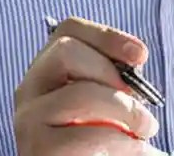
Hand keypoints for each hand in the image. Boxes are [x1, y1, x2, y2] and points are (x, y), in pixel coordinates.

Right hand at [13, 16, 162, 155]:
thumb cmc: (98, 141)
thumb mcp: (105, 101)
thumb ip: (112, 78)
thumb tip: (134, 57)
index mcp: (48, 70)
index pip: (68, 30)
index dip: (106, 35)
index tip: (139, 54)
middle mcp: (31, 88)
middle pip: (66, 50)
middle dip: (111, 72)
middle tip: (137, 99)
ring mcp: (30, 117)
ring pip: (80, 93)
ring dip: (124, 109)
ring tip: (144, 129)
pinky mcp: (39, 147)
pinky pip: (86, 134)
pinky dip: (119, 140)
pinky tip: (131, 147)